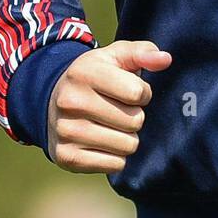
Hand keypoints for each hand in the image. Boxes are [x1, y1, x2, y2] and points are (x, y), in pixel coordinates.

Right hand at [47, 40, 171, 172]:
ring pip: (128, 145)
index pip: (138, 92)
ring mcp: (66, 131)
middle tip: (118, 109)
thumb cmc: (94, 77)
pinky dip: (116, 156)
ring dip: (127, 137)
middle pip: (135, 121)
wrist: (52, 102)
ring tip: (110, 125)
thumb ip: (143, 52)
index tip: (130, 91)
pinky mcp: (66, 157)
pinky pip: (116, 165)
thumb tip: (165, 59)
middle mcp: (71, 102)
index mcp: (85, 73)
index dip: (143, 93)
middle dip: (135, 116)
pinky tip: (102, 142)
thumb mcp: (115, 56)